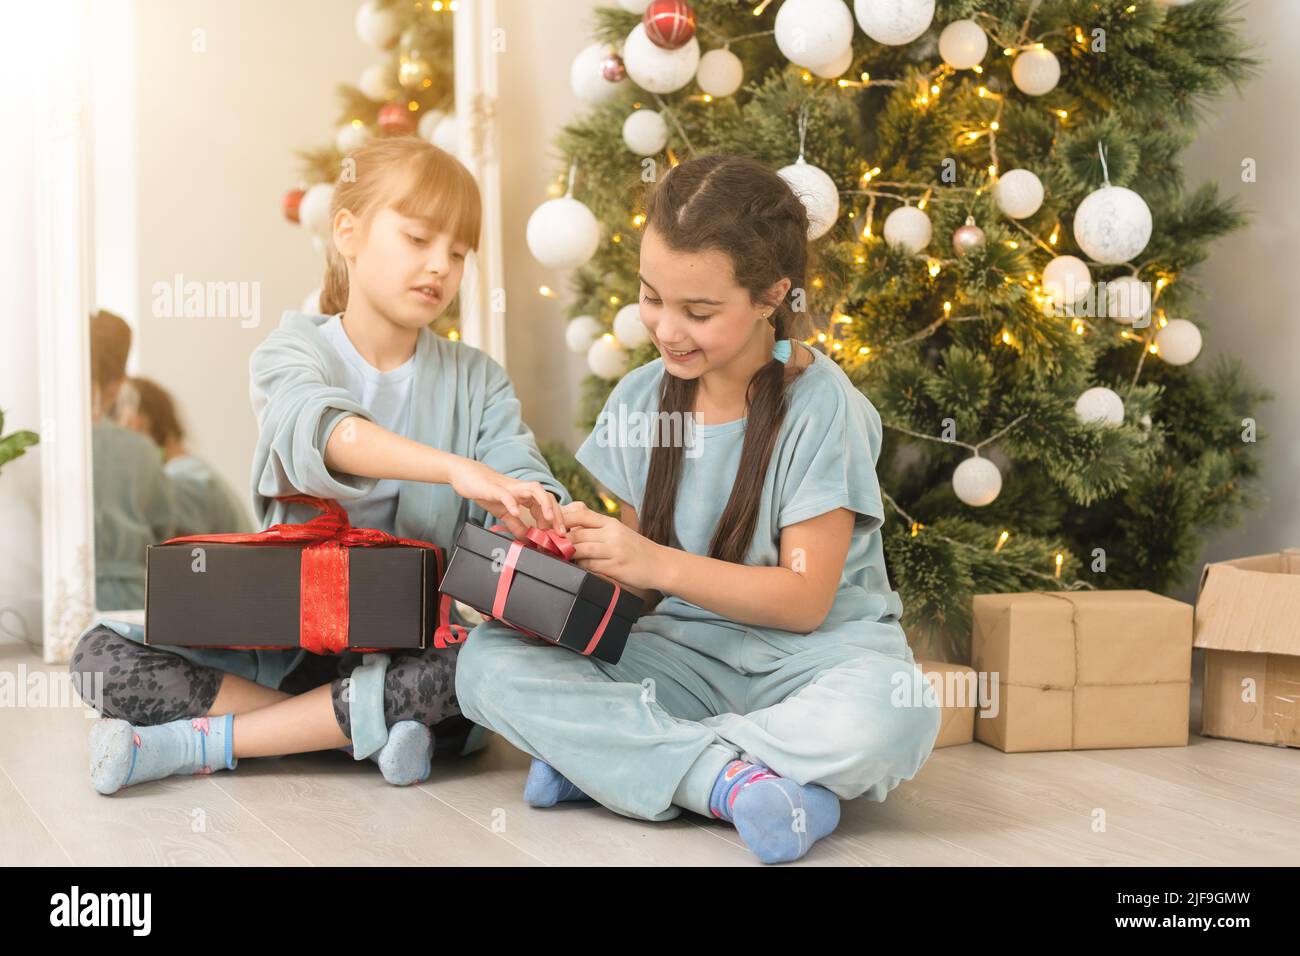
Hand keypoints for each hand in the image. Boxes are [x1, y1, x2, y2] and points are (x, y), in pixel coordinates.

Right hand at [447, 458, 565, 537]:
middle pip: (547, 496)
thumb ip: (516, 525)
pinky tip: (516, 513)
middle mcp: (521, 489)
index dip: (555, 520)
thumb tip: (528, 539)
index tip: (558, 536)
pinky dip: (512, 503)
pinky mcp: (493, 488)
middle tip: (560, 532)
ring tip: (547, 520)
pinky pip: (506, 494)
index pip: (547, 505)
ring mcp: (509, 487)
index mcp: (525, 495)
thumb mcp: (503, 512)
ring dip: (544, 504)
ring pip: (534, 490)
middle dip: (556, 514)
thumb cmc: (486, 491)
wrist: (465, 475)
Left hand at [560, 501, 662, 590]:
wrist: (659, 564)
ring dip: (567, 554)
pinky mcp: (615, 567)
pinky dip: (580, 566)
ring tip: (559, 556)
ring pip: (581, 549)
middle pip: (577, 534)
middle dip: (560, 540)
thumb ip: (597, 529)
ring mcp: (614, 550)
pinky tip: (576, 567)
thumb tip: (569, 528)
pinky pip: (590, 566)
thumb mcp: (618, 532)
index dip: (563, 519)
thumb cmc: (635, 549)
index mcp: (611, 523)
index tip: (551, 527)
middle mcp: (612, 534)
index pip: (581, 515)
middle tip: (548, 546)